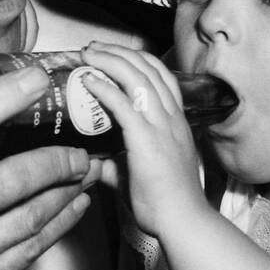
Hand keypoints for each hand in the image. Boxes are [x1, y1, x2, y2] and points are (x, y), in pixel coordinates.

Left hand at [78, 42, 207, 239]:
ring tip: (88, 54)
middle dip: (118, 52)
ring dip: (110, 60)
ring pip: (137, 78)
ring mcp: (161, 126)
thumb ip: (115, 165)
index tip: (111, 54)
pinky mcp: (147, 140)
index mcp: (174, 123)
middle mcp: (171, 118)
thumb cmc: (163, 204)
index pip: (160, 77)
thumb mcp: (137, 175)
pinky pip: (124, 103)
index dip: (136, 60)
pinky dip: (105, 87)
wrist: (181, 222)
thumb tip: (93, 163)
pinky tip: (89, 79)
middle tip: (93, 47)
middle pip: (147, 69)